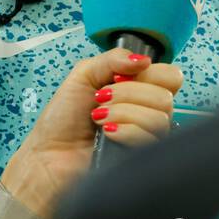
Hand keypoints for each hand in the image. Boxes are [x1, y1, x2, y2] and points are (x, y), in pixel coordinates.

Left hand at [2, 47, 183, 218]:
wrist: (48, 156)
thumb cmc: (62, 119)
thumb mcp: (83, 75)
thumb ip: (113, 59)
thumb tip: (143, 59)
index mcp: (139, 90)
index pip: (170, 76)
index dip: (148, 74)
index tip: (118, 78)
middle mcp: (148, 113)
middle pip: (165, 96)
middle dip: (127, 94)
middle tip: (102, 100)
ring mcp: (147, 138)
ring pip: (160, 117)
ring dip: (123, 112)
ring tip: (99, 119)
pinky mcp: (143, 159)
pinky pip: (151, 138)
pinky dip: (125, 131)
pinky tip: (107, 134)